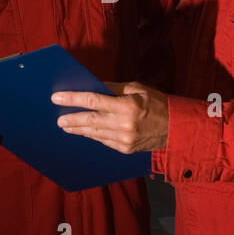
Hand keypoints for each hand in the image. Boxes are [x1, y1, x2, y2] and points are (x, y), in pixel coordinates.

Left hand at [52, 81, 168, 153]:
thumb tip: (92, 85)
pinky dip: (92, 136)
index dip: (73, 98)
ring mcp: (124, 139)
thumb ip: (113, 88)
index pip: (93, 100)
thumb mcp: (137, 89)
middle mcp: (124, 124)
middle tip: (58, 118)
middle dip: (71, 118)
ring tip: (66, 125)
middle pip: (90, 121)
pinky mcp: (125, 149)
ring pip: (94, 133)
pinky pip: (103, 141)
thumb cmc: (156, 103)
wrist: (176, 128)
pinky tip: (83, 132)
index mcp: (127, 106)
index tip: (57, 97)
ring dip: (78, 129)